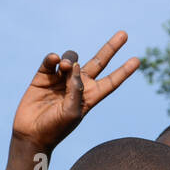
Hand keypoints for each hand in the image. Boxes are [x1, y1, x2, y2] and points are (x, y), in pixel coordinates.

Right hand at [12, 31, 139, 150]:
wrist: (31, 134)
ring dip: (71, 59)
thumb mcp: (72, 112)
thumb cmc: (55, 129)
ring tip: (65, 67)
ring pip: (73, 58)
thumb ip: (76, 88)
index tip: (137, 60)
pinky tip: (54, 61)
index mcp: (89, 96)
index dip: (123, 72)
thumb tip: (75, 64)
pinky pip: (52, 60)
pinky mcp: (44, 76)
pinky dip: (53, 58)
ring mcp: (61, 79)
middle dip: (111, 48)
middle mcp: (77, 85)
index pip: (111, 81)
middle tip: (124, 34)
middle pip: (99, 62)